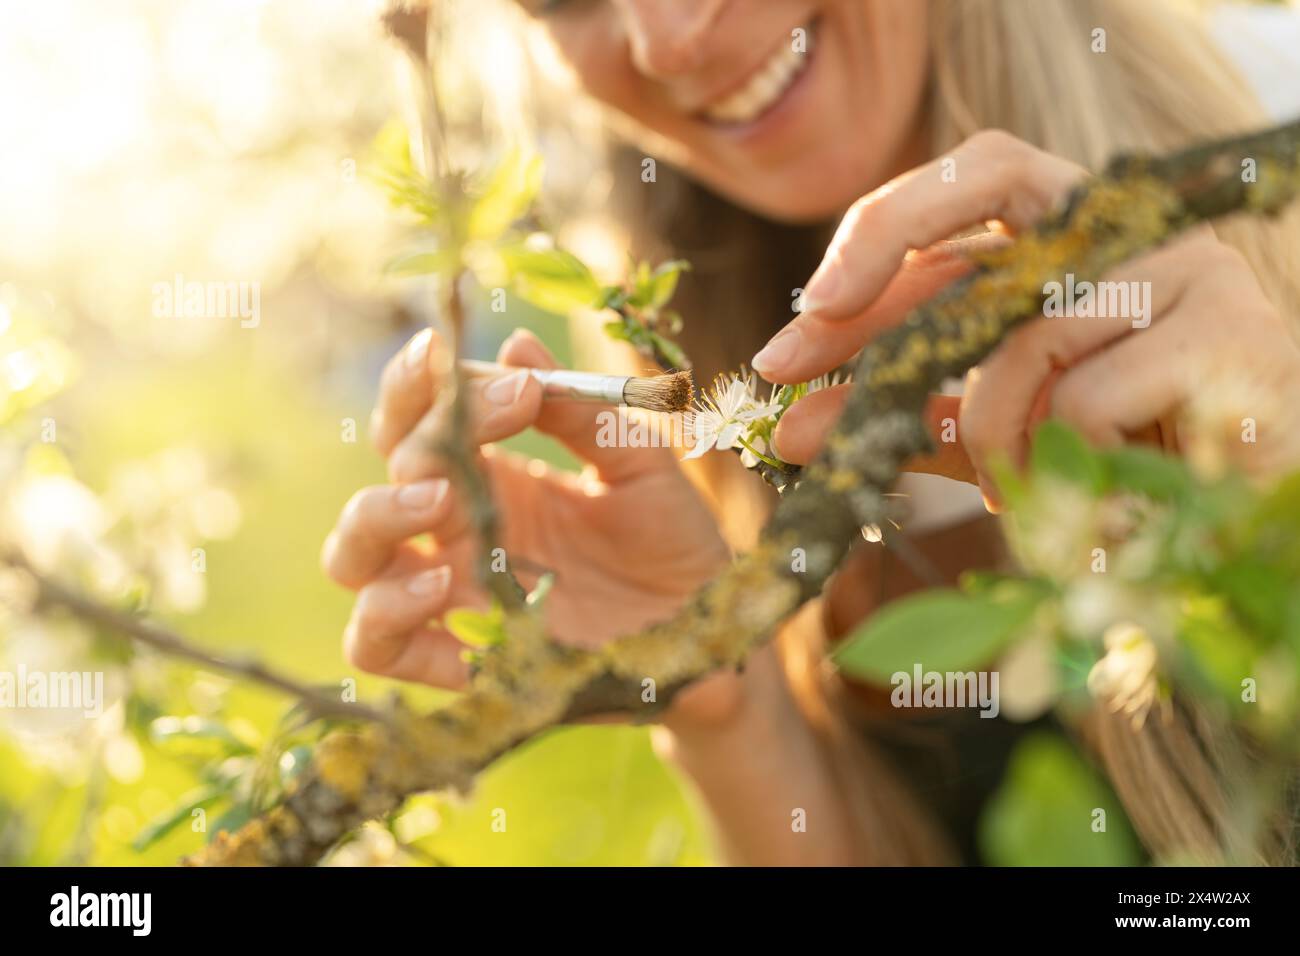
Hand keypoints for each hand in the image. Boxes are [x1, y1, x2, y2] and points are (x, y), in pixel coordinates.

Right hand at [321, 327, 737, 720]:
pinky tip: (444, 595)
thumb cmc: (674, 544)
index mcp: (493, 473)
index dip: (419, 384)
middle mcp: (458, 530)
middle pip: (378, 477)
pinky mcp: (463, 660)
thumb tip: (517, 345)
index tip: (460, 361)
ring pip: (352, 557)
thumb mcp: (640, 467)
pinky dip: (388, 618)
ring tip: (439, 506)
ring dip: (377, 521)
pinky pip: (378, 646)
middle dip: (409, 450)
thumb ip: (582, 413)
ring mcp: (454, 595)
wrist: (710, 633)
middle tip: (463, 447)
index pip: (420, 418)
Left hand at [751, 129, 1299, 505]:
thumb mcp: (990, 431)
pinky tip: (1095, 498)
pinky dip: (1062, 466)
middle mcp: (1134, 234)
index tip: (801, 317)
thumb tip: (792, 430)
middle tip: (790, 367)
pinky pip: (1086, 400)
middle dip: (874, 290)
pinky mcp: (1234, 339)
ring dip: (991, 432)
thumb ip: (905, 418)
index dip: (875, 233)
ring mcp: (1191, 276)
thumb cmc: (1114, 464)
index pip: (968, 187)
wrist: (1250, 521)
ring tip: (1014, 489)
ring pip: (1024, 338)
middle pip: (991, 206)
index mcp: (1080, 239)